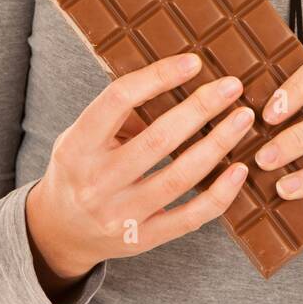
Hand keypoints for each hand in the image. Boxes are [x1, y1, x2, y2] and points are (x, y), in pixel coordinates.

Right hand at [25, 53, 252, 291]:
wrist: (60, 232)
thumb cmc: (80, 169)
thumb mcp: (81, 136)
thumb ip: (121, 115)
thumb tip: (178, 83)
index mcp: (77, 146)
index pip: (118, 100)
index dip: (158, 77)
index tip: (193, 63)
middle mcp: (96, 182)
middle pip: (158, 140)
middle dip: (201, 108)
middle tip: (233, 86)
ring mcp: (119, 215)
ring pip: (179, 177)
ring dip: (218, 144)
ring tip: (242, 118)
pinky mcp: (142, 240)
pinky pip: (189, 217)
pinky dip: (220, 193)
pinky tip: (240, 169)